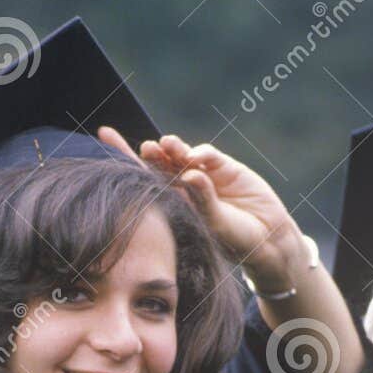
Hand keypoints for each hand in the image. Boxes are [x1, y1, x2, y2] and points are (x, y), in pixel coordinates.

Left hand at [97, 126, 307, 292]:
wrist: (267, 238)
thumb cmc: (236, 239)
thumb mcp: (215, 224)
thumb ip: (203, 200)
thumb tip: (190, 173)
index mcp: (172, 204)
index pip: (142, 177)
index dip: (123, 154)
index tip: (105, 133)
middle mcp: (183, 187)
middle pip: (159, 161)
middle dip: (151, 151)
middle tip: (148, 148)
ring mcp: (203, 174)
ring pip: (181, 154)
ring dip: (173, 148)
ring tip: (168, 146)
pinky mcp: (224, 166)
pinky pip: (207, 154)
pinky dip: (201, 153)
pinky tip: (197, 158)